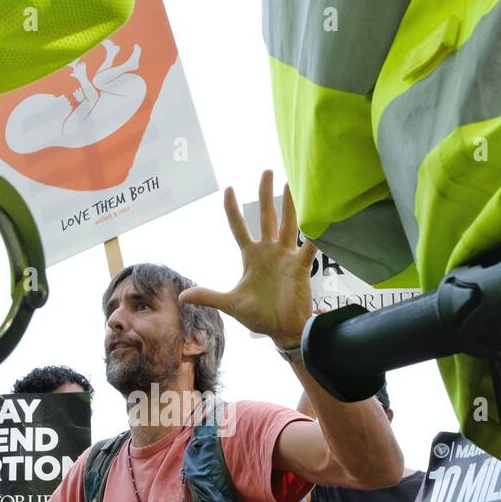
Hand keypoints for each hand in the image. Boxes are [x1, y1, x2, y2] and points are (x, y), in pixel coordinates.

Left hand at [179, 170, 316, 347]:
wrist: (282, 330)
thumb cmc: (259, 315)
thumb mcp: (231, 303)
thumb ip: (209, 296)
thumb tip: (182, 297)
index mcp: (251, 256)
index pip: (239, 226)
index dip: (233, 209)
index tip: (228, 189)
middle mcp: (269, 251)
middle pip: (267, 216)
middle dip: (266, 194)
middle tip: (267, 171)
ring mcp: (286, 256)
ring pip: (288, 223)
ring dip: (291, 204)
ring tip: (292, 182)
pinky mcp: (300, 266)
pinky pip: (309, 246)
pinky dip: (315, 233)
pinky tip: (318, 217)